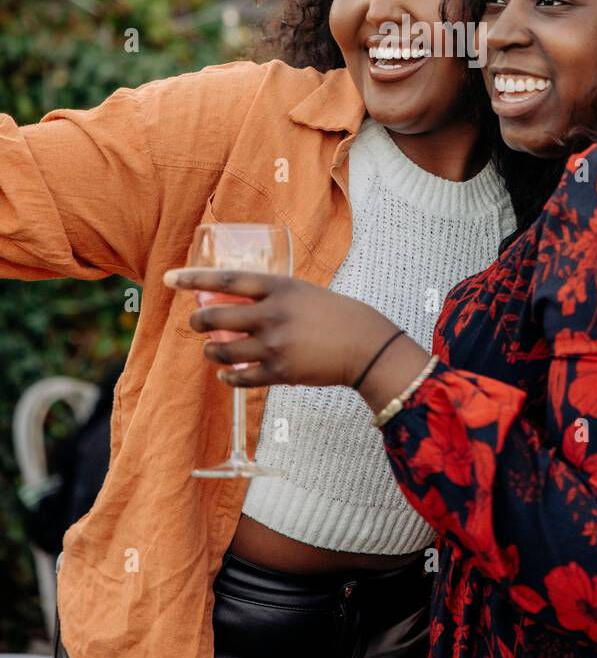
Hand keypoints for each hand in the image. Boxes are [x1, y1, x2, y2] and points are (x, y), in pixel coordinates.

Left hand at [163, 267, 401, 388]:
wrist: (364, 345)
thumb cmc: (333, 314)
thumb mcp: (301, 292)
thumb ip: (270, 296)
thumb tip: (233, 303)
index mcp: (278, 287)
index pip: (225, 280)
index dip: (194, 278)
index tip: (170, 278)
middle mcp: (272, 314)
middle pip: (215, 317)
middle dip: (197, 320)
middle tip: (195, 320)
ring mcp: (274, 345)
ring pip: (221, 352)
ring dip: (209, 352)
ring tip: (210, 349)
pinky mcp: (280, 373)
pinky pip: (240, 378)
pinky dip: (227, 377)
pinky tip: (225, 374)